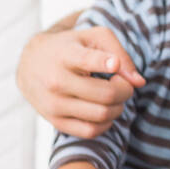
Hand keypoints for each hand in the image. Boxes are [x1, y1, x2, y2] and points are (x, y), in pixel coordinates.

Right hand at [17, 26, 144, 137]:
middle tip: (122, 83)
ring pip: (102, 115)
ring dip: (118, 107)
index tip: (114, 63)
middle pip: (107, 94)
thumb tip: (138, 82)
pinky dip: (106, 123)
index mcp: (66, 55)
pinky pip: (91, 131)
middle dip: (125, 89)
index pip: (86, 60)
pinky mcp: (55, 121)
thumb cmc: (72, 48)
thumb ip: (120, 53)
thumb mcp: (95, 37)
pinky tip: (103, 109)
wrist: (31, 64)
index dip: (105, 62)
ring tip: (113, 95)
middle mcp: (56, 81)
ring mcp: (54, 104)